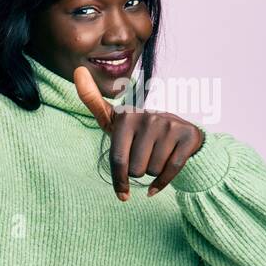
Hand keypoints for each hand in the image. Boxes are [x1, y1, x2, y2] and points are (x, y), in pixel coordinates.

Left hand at [73, 66, 204, 199]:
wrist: (181, 135)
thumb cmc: (138, 132)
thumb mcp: (115, 120)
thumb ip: (93, 101)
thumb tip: (77, 70)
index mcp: (126, 115)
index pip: (118, 160)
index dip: (118, 181)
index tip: (121, 195)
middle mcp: (148, 117)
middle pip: (135, 169)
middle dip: (139, 173)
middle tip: (145, 159)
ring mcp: (169, 124)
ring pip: (152, 170)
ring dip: (153, 173)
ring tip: (156, 158)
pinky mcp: (187, 135)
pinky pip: (171, 171)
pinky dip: (164, 183)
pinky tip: (159, 183)